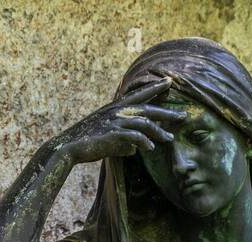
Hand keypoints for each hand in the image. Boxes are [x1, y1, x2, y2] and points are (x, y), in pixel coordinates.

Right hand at [53, 76, 183, 164]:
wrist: (68, 147)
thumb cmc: (87, 143)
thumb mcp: (107, 139)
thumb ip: (123, 142)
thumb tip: (135, 150)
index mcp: (115, 108)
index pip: (139, 95)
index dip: (154, 88)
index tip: (169, 82)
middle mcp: (117, 111)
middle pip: (147, 108)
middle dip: (166, 112)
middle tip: (183, 116)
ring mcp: (115, 122)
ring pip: (143, 122)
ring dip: (158, 131)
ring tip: (170, 139)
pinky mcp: (112, 134)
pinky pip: (133, 136)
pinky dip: (143, 141)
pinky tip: (150, 148)